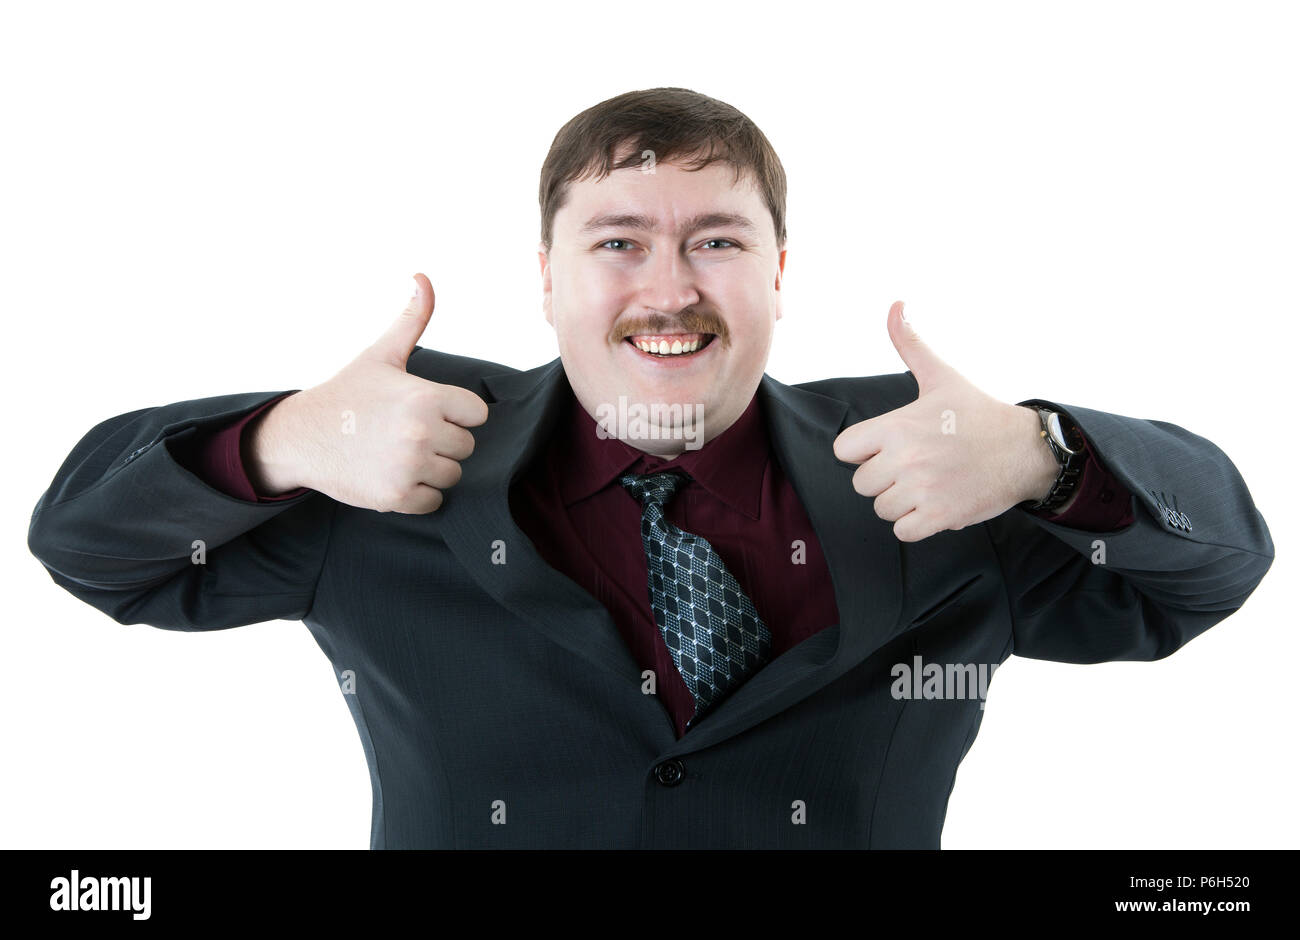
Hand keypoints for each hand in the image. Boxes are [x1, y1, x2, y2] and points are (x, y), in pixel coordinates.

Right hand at [247, 274, 489, 512]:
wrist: (301, 437)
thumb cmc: (348, 395)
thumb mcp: (381, 355)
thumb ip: (412, 320)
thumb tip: (423, 277)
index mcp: (426, 396)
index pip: (477, 414)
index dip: (456, 414)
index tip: (429, 411)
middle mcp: (422, 432)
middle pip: (466, 446)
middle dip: (443, 442)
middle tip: (407, 434)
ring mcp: (410, 467)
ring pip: (452, 475)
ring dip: (432, 469)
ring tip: (400, 454)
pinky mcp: (396, 496)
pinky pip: (433, 502)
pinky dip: (418, 494)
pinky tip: (394, 475)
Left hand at [832, 302, 1060, 541]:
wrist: (1024, 451)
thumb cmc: (976, 414)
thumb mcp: (940, 377)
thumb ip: (910, 344)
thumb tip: (895, 304)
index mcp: (896, 426)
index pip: (844, 450)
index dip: (863, 450)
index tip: (889, 445)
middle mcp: (904, 459)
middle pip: (861, 483)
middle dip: (883, 478)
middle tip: (915, 465)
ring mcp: (921, 491)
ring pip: (881, 508)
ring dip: (900, 501)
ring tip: (927, 483)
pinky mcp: (939, 518)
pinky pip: (903, 531)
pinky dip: (917, 523)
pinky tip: (935, 503)